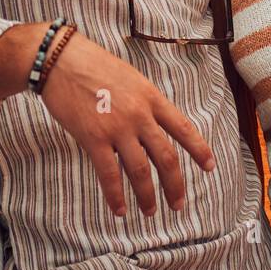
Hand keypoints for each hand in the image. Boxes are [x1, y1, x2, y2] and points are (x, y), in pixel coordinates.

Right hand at [40, 31, 215, 216]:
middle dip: (175, 185)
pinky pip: (109, 174)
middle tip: (178, 204)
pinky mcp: (93, 137)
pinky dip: (116, 196)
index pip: (183, 128)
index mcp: (151, 97)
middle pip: (166, 157)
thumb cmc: (92, 65)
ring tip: (150, 211)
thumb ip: (143, 102)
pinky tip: (120, 210)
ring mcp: (117, 127)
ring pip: (141, 170)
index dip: (199, 150)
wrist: (61, 58)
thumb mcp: (130, 78)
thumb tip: (150, 127)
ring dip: (147, 196)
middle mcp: (140, 114)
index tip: (209, 167)